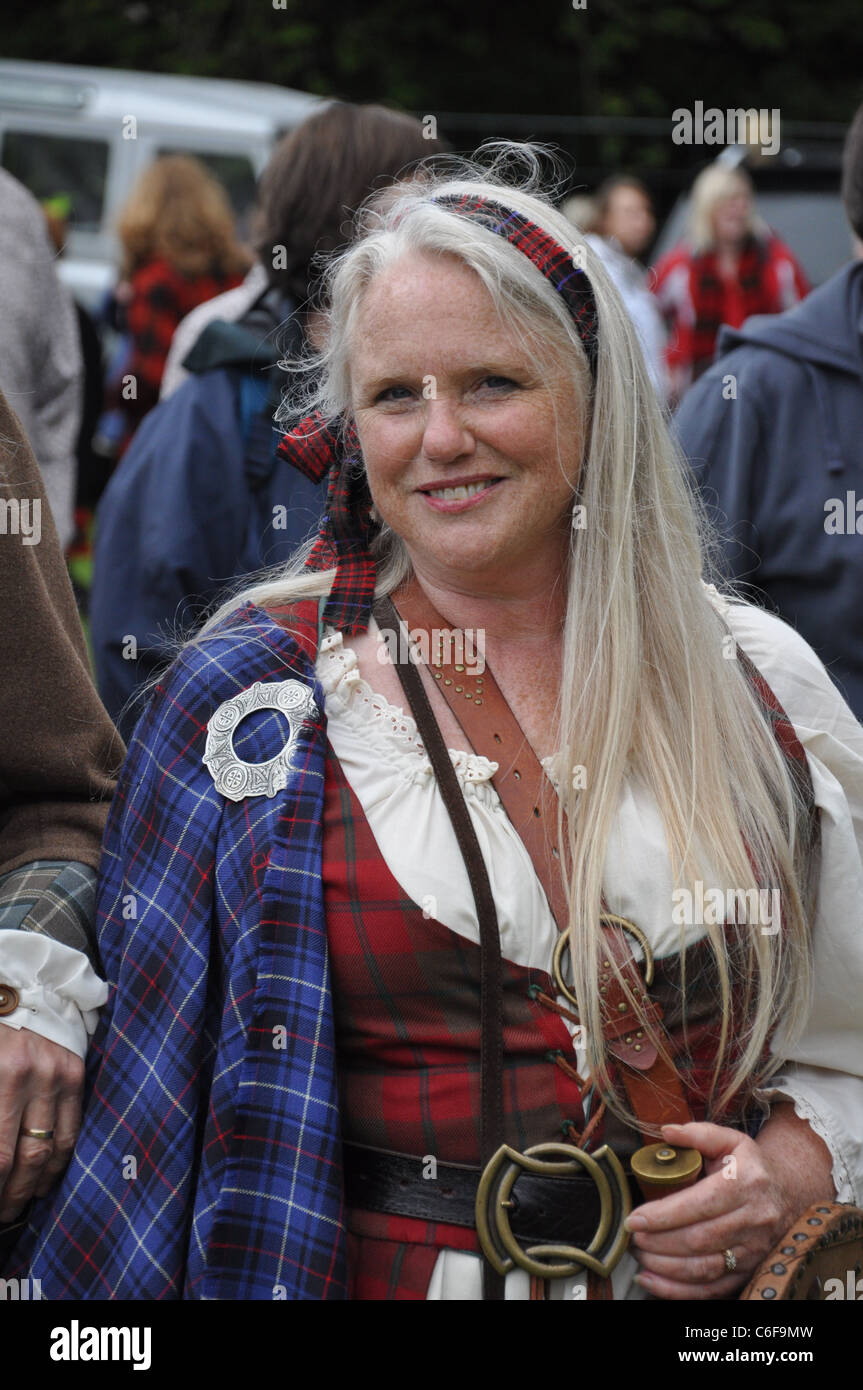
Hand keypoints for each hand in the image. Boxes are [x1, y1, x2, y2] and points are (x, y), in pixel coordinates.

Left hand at [0, 1026, 82, 1222]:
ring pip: (53, 1148)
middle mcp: (35, 1078)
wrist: (22, 984)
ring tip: (21, 1203)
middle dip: (11, 1194)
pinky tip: (46, 1177)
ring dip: (36, 1183)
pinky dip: (61, 1158)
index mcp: (5, 1075)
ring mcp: (61, 1076)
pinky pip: (73, 1127)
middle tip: (2, 1214)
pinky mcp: (77, 1072)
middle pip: (26, 1156)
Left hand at [625, 1120, 798, 1299]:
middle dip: (659, 1242)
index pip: (700, 1204)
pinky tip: (652, 1280)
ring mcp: (754, 1250)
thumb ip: (698, 1133)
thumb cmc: (750, 1167)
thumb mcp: (730, 1140)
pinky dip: (679, 1291)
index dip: (663, 1215)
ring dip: (665, 1267)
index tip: (635, 1218)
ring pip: (704, 1268)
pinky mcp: (749, 1271)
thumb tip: (666, 1132)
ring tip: (640, 1256)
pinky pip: (712, 1289)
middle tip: (633, 1237)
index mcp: (746, 1183)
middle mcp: (754, 1219)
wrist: (787, 1194)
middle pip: (699, 1239)